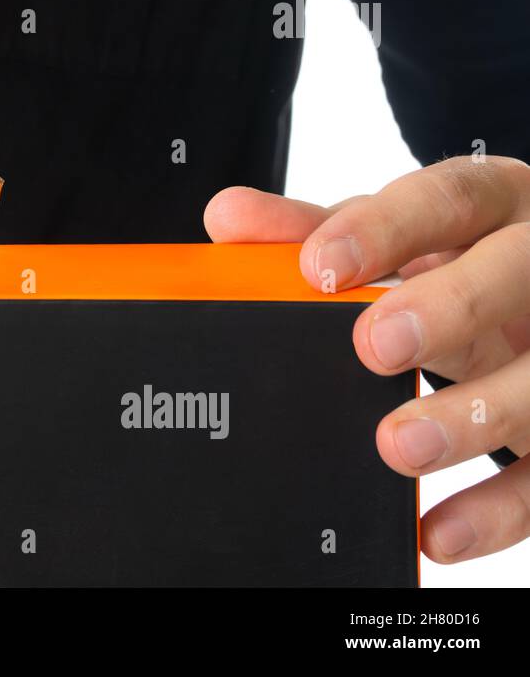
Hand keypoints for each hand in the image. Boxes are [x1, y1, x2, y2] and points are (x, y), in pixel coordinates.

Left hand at [205, 156, 529, 563]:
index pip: (447, 199)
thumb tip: (229, 217)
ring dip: (474, 415)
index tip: (320, 267)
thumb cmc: (455, 260)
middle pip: (514, 273)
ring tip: (398, 443)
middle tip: (374, 345)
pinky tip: (441, 530)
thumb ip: (309, 229)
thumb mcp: (389, 237)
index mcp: (494, 205)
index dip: (385, 230)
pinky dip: (501, 506)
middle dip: (448, 307)